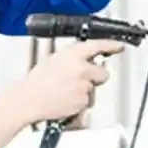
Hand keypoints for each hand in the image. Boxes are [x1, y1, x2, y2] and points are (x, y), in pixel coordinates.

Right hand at [12, 39, 126, 122]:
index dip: (112, 45)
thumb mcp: (54, 59)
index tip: (120, 46)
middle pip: (103, 73)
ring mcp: (84, 85)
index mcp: (73, 54)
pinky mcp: (83, 101)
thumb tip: (84, 58)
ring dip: (85, 91)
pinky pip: (87, 101)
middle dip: (96, 77)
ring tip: (66, 91)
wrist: (28, 100)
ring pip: (94, 89)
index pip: (98, 45)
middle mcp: (81, 68)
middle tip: (81, 80)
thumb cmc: (37, 82)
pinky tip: (66, 99)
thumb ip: (72, 58)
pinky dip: (79, 102)